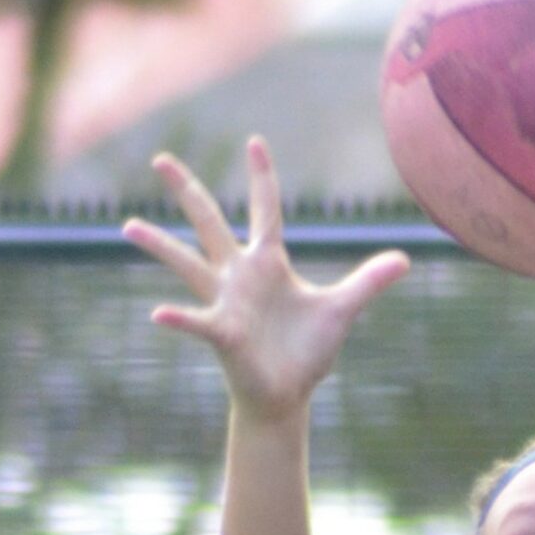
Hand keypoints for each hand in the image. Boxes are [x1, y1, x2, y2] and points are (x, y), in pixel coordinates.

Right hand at [122, 136, 409, 421]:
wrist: (287, 393)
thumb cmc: (307, 350)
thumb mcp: (341, 310)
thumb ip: (368, 282)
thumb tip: (405, 258)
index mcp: (269, 264)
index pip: (265, 211)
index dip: (262, 178)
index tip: (255, 141)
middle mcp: (240, 276)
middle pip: (209, 224)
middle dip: (187, 192)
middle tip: (160, 159)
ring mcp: (226, 302)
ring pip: (187, 265)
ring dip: (160, 246)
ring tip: (129, 225)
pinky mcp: (222, 334)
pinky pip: (197, 322)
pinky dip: (178, 319)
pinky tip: (158, 314)